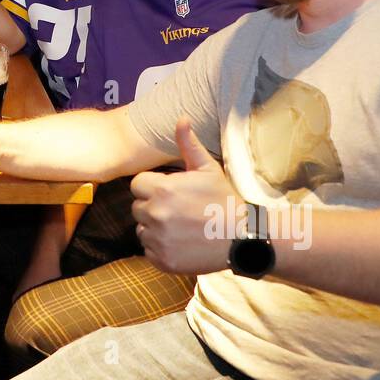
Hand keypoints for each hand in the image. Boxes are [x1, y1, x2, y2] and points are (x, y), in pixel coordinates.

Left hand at [130, 116, 234, 274]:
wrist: (242, 238)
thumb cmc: (223, 200)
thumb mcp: (207, 169)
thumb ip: (188, 145)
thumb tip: (182, 118)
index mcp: (162, 190)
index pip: (137, 185)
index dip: (152, 187)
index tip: (170, 193)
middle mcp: (155, 214)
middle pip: (137, 208)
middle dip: (152, 207)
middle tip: (177, 212)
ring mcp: (158, 239)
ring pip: (141, 230)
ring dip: (154, 229)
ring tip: (179, 228)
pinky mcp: (162, 261)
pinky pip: (148, 251)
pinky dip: (160, 249)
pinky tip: (180, 243)